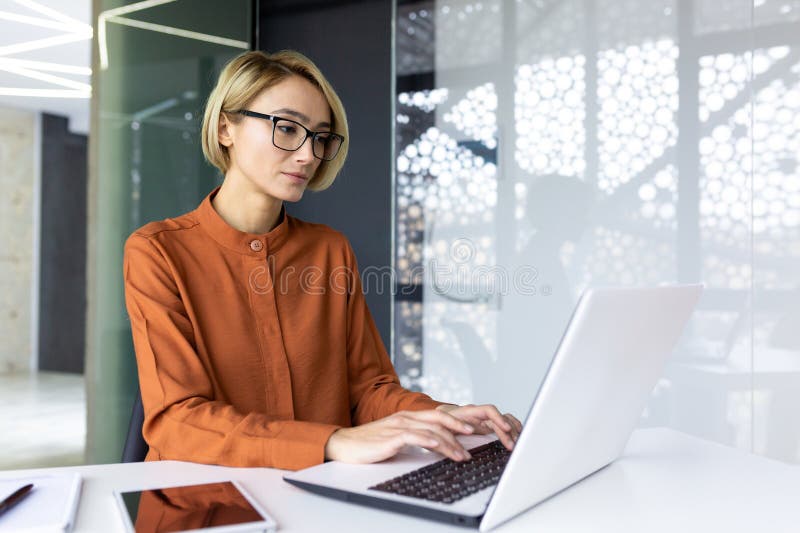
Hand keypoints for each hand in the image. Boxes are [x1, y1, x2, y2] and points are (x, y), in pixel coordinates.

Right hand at [324, 409, 477, 463]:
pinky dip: (429, 442)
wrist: (345, 445)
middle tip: (476, 437)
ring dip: (450, 443)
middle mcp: (406, 418)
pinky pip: (414, 437)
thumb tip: (433, 446)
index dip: (457, 421)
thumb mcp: (396, 439)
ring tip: (462, 455)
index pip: (438, 415)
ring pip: (431, 430)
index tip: (473, 430)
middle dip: (460, 428)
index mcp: (408, 417)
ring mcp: (398, 426)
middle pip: (439, 419)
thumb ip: (413, 438)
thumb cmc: (370, 444)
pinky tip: (439, 447)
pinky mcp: (391, 437)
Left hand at [436, 404, 522, 450]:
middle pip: (499, 419)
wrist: (440, 418)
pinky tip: (517, 436)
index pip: (489, 411)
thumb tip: (462, 454)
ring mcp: (485, 419)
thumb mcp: (444, 430)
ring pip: (504, 420)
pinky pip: (503, 423)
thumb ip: (452, 439)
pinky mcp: (488, 425)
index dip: (499, 418)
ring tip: (517, 442)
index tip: (505, 429)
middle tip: (512, 446)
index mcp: (469, 412)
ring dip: (512, 430)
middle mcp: (480, 414)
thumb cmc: (441, 423)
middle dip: (508, 432)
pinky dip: (511, 428)